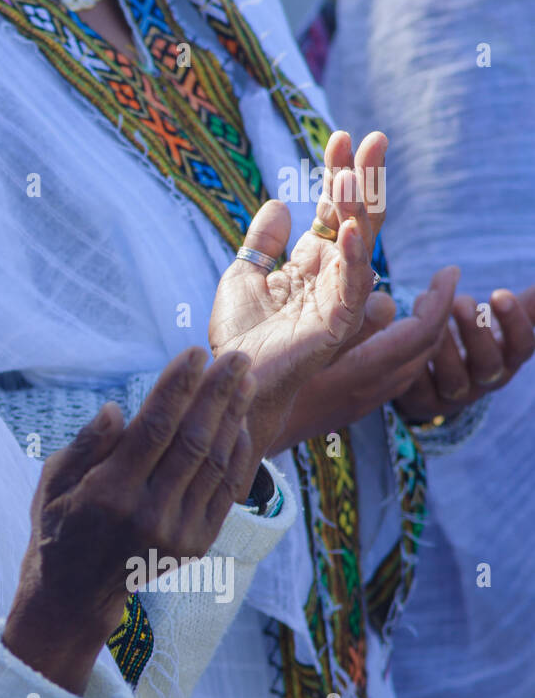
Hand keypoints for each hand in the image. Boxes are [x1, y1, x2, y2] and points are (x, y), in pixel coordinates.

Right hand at [3, 347, 256, 694]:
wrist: (75, 594)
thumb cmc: (59, 525)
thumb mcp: (53, 482)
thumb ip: (86, 445)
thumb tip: (116, 409)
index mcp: (109, 493)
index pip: (154, 428)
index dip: (178, 387)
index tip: (195, 353)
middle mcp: (148, 513)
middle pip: (193, 441)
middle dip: (218, 393)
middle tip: (237, 357)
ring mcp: (177, 533)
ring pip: (215, 464)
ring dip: (234, 417)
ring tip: (244, 381)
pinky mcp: (195, 545)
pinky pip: (225, 491)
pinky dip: (237, 454)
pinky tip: (240, 423)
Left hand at [208, 131, 383, 476]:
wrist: (228, 380)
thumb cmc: (238, 337)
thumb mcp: (242, 277)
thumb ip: (262, 242)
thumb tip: (280, 202)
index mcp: (312, 264)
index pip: (332, 211)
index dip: (338, 174)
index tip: (341, 136)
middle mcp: (332, 279)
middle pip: (355, 219)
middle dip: (364, 179)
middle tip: (372, 137)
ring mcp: (337, 302)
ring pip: (358, 248)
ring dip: (355, 210)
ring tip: (352, 175)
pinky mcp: (334, 328)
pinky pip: (349, 289)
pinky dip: (349, 259)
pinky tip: (344, 229)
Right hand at [270, 266, 457, 450]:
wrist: (248, 426)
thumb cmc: (260, 377)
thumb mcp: (290, 338)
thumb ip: (333, 313)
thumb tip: (375, 289)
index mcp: (360, 370)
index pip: (421, 333)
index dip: (441, 299)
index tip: (449, 271)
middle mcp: (371, 388)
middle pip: (425, 346)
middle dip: (436, 310)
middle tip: (437, 280)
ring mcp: (366, 400)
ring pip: (414, 360)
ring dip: (421, 330)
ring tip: (416, 303)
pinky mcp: (357, 405)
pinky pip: (398, 372)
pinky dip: (404, 346)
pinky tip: (385, 334)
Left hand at [394, 286, 534, 423]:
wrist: (437, 381)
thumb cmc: (472, 341)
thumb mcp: (499, 323)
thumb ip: (525, 304)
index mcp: (507, 359)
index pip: (522, 346)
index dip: (514, 322)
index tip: (499, 293)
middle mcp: (484, 381)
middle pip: (488, 364)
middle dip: (475, 333)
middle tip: (460, 302)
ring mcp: (454, 396)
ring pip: (453, 379)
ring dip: (441, 344)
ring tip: (425, 307)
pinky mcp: (422, 402)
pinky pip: (417, 390)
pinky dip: (411, 365)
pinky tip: (400, 337)